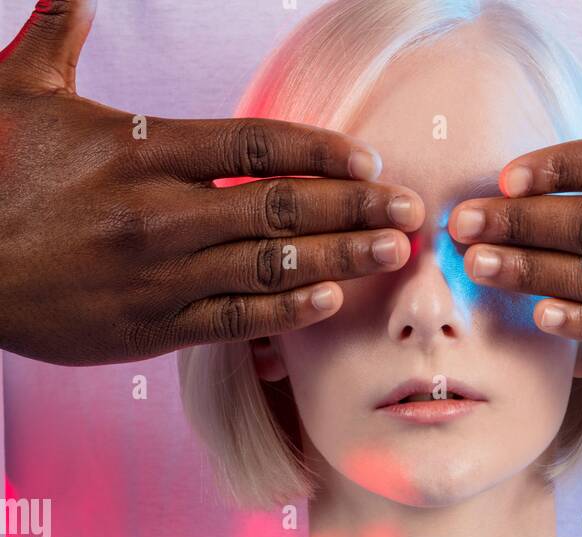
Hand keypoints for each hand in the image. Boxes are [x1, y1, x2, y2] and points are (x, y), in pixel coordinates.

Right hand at [0, 0, 424, 365]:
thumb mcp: (22, 87)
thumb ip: (61, 29)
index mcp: (142, 148)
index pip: (255, 145)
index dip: (321, 153)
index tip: (367, 161)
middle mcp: (162, 212)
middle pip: (281, 206)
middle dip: (354, 208)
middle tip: (408, 212)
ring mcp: (161, 275)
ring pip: (270, 265)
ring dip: (340, 260)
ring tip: (392, 256)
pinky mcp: (150, 327)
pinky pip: (234, 320)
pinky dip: (285, 311)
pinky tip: (329, 302)